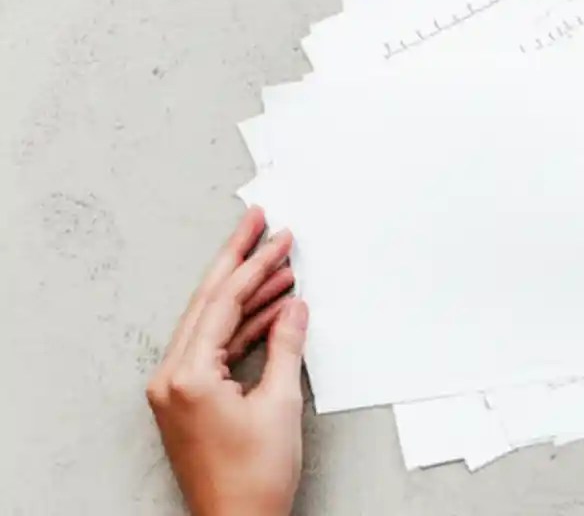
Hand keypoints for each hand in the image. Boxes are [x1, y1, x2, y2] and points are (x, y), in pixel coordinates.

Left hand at [146, 207, 308, 515]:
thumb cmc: (254, 478)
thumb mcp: (279, 405)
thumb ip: (285, 347)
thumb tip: (294, 307)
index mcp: (187, 376)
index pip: (222, 303)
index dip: (254, 265)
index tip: (276, 236)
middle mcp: (171, 377)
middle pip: (208, 303)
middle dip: (238, 261)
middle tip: (258, 223)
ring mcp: (176, 388)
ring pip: (212, 322)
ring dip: (247, 294)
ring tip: (280, 265)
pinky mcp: (189, 399)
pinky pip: (215, 348)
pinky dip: (243, 327)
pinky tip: (271, 309)